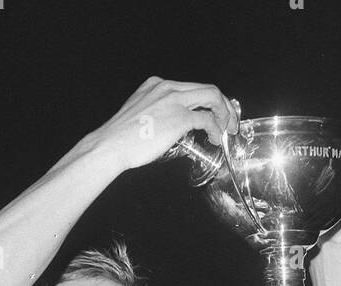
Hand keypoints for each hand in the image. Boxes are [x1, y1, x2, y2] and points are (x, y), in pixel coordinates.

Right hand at [88, 76, 240, 171]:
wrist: (110, 145)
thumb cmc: (120, 138)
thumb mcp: (138, 115)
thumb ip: (156, 114)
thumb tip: (168, 128)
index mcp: (157, 85)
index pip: (192, 88)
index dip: (208, 101)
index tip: (213, 113)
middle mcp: (168, 87)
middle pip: (208, 88)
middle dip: (224, 105)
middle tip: (230, 122)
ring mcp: (174, 100)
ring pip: (212, 97)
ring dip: (225, 114)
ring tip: (227, 130)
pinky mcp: (179, 117)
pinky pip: (207, 119)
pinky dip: (216, 128)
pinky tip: (216, 138)